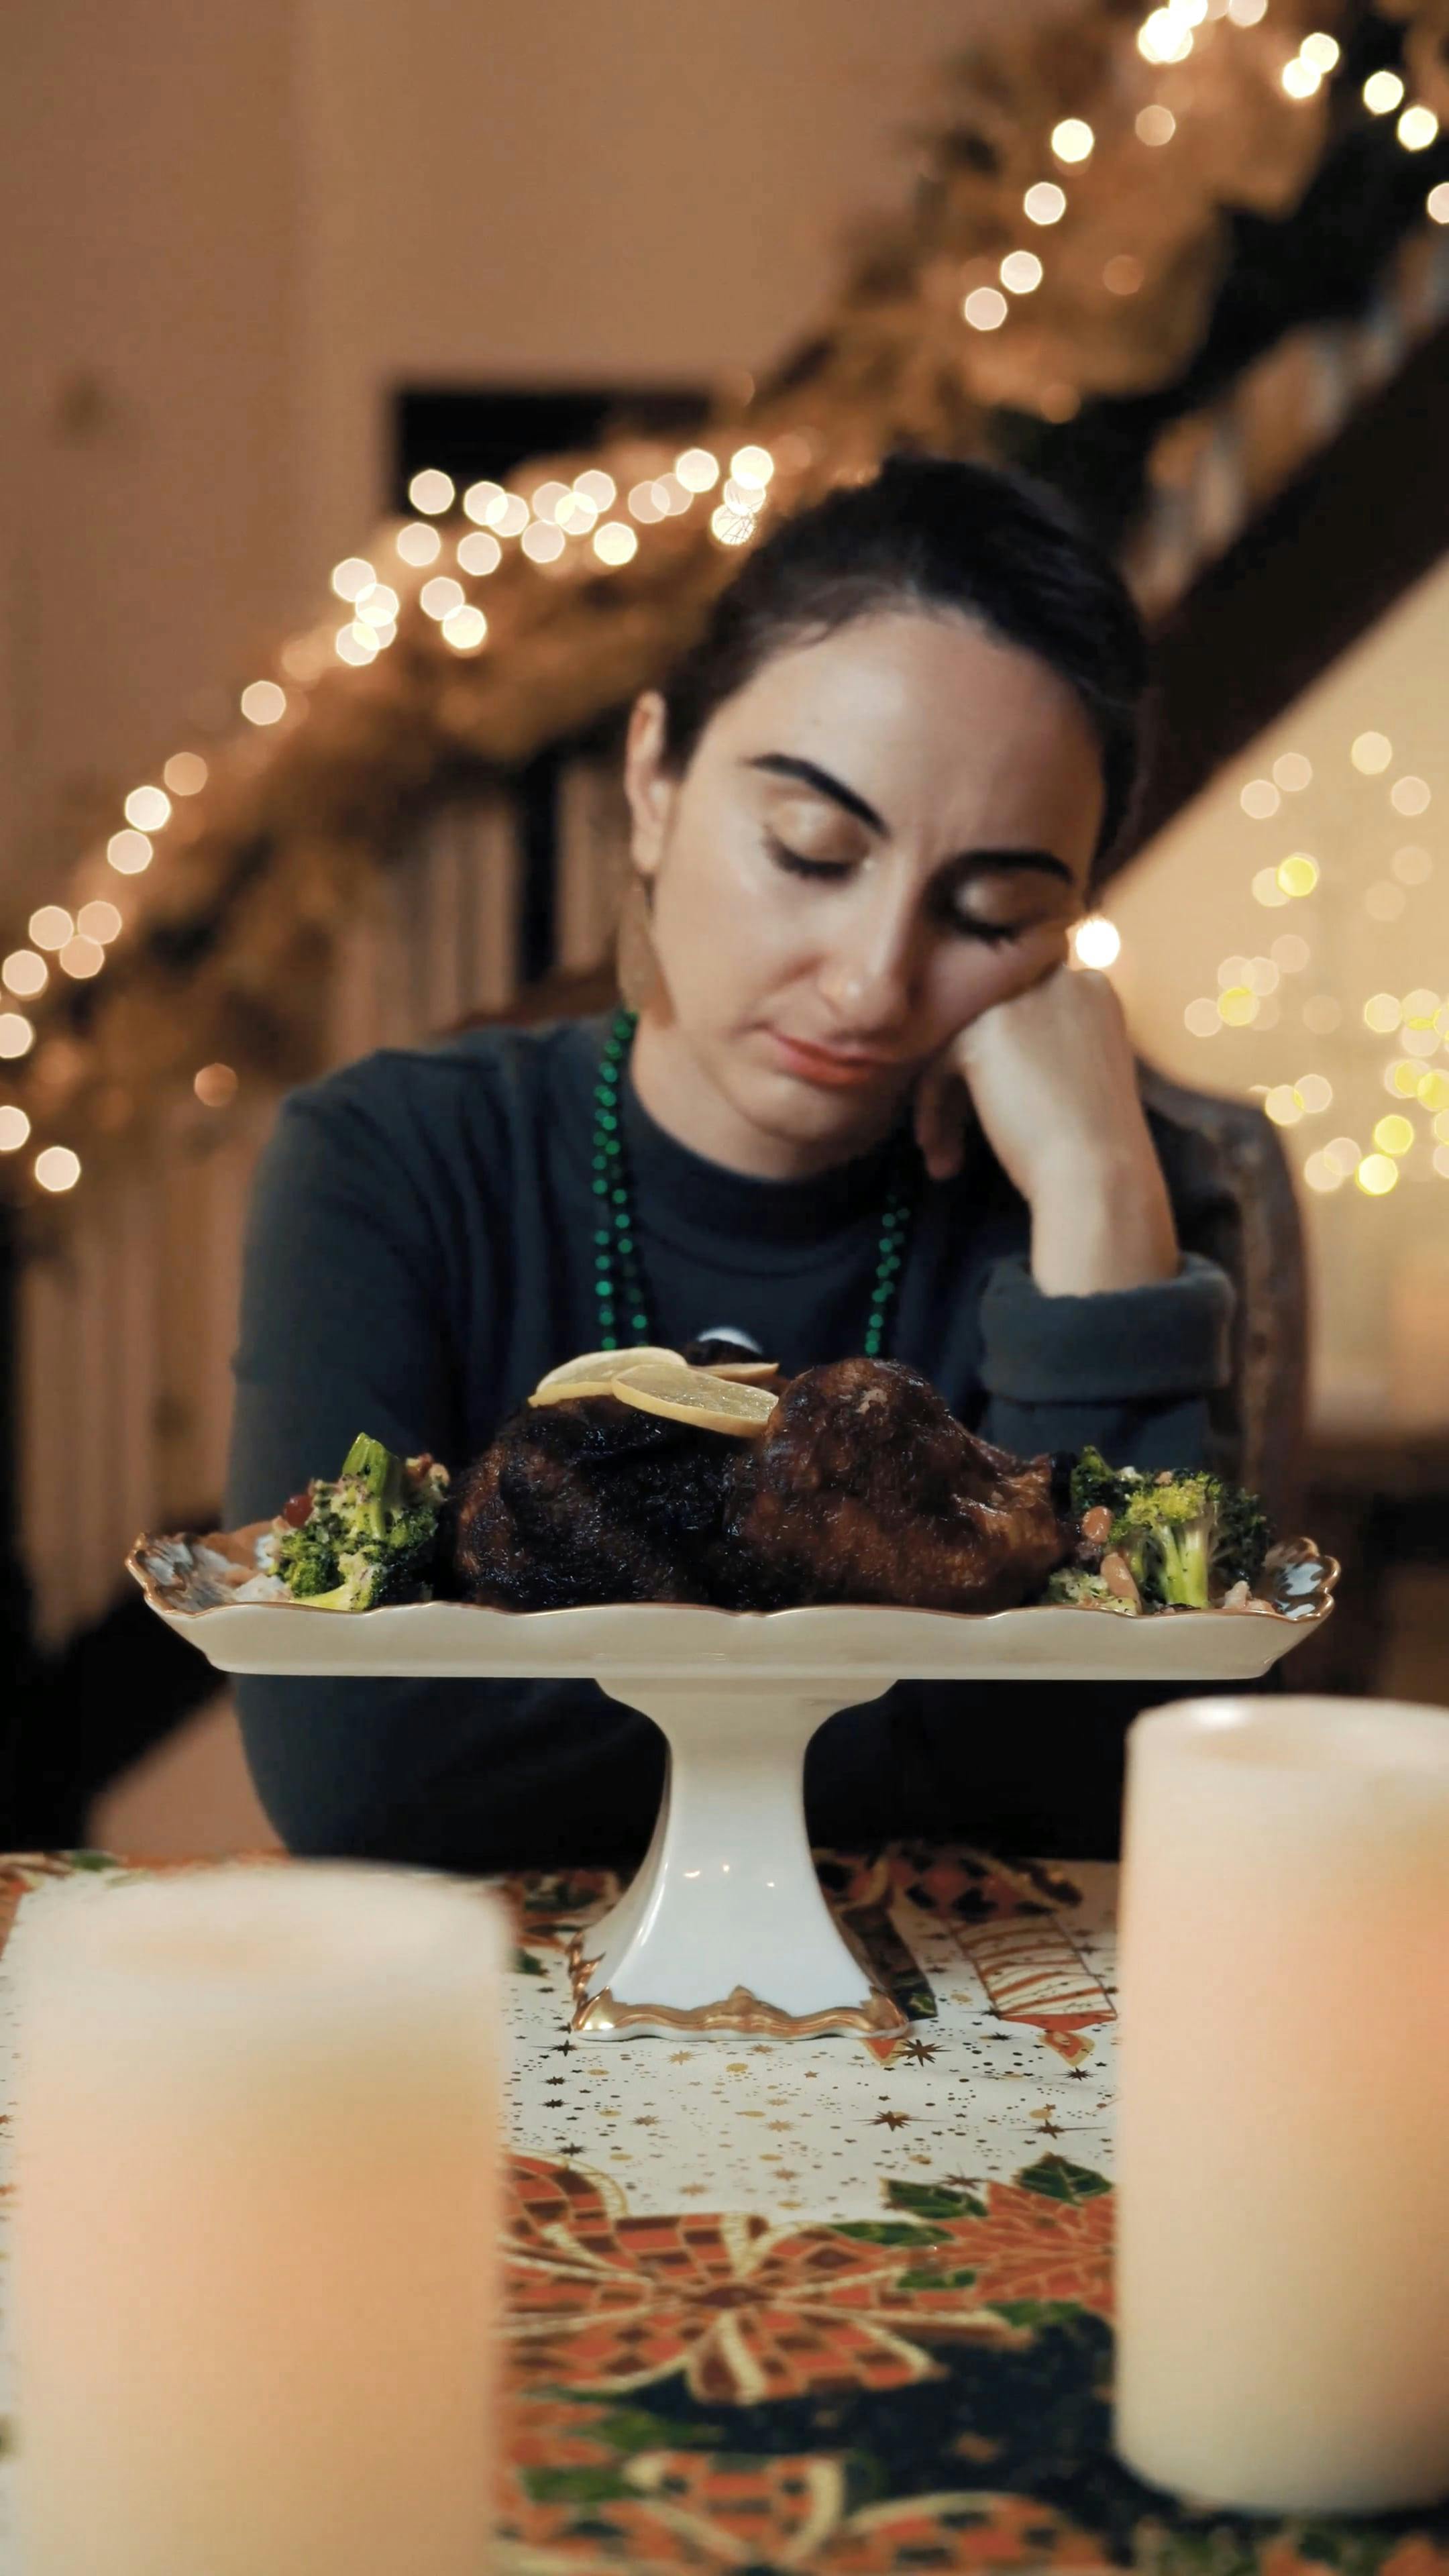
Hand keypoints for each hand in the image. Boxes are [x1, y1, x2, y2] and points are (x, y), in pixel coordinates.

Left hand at [913, 964, 1179, 1294]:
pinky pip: (938, 1067)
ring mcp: (1020, 1002)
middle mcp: (1058, 982)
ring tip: (945, 1159)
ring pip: (958, 1046)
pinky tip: (941, 1154)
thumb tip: (993, 1059)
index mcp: (1091, 990)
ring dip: (946, 1104)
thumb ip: (1047, 1050)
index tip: (995, 1114)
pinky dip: (934, 1111)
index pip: (1023, 1012)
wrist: (1101, 1173)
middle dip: (966, 1083)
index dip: (1003, 1066)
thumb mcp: (1084, 1076)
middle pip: (987, 1025)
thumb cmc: (1098, 1145)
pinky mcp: (983, 1033)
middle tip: (957, 1139)